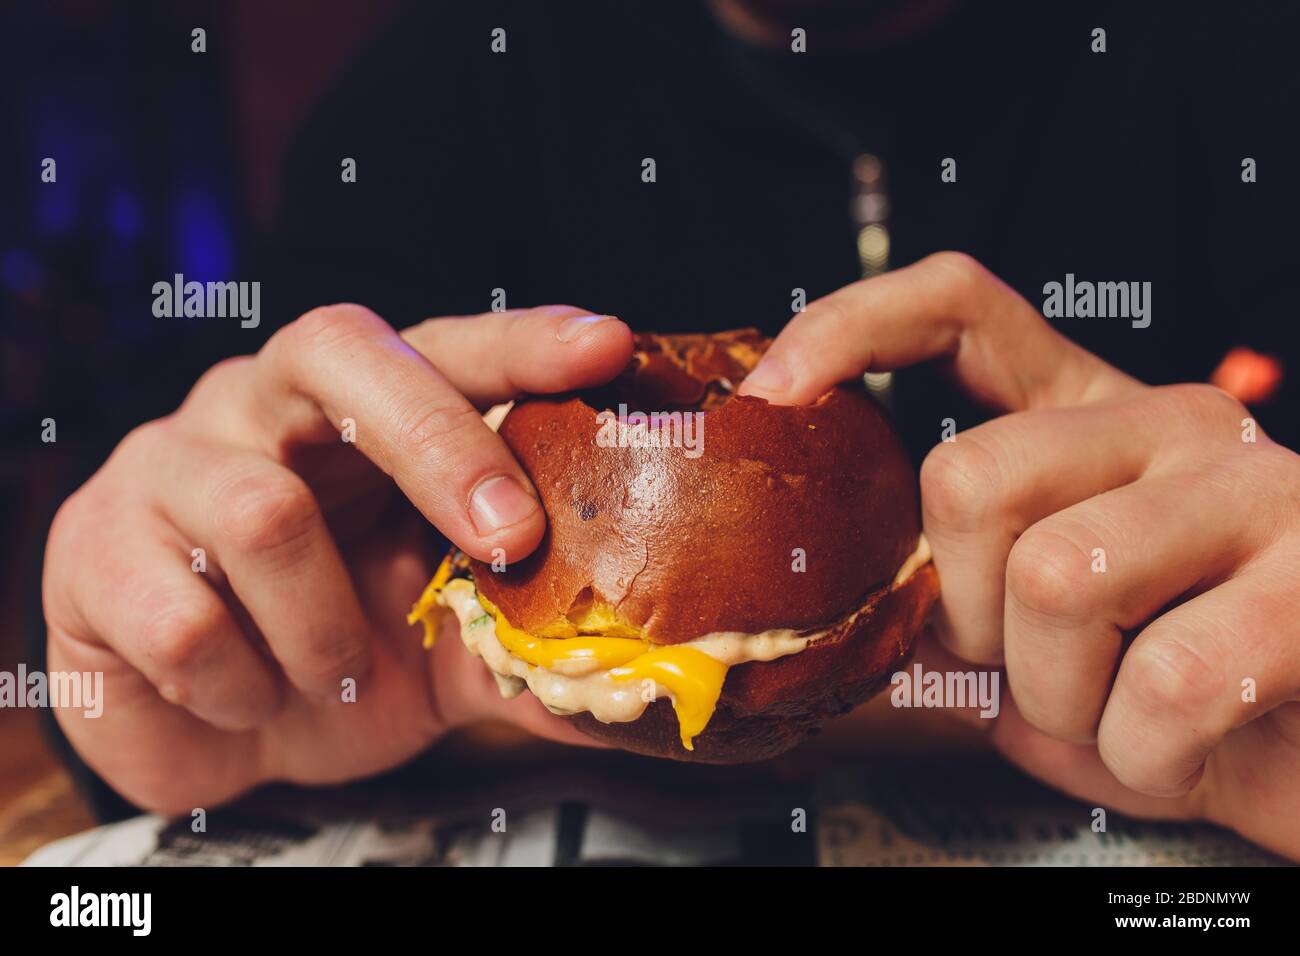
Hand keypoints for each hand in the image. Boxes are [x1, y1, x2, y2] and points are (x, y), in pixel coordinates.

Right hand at [43, 304, 631, 813]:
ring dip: (324, 629)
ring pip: (263, 513)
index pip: (442, 344)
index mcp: (358, 412)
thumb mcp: (446, 645)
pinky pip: (183, 620)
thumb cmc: (344, 652)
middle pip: (341, 356)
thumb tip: (641, 676)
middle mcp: (262, 407)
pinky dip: (243, 686)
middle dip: (440, 448)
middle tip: (513, 540)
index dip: (522, 343)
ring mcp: (169, 464)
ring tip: (336, 672)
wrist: (216, 728)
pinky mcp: (93, 547)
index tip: (608, 344)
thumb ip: (526, 638)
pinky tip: (248, 697)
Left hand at [741, 253, 1299, 859]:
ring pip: (1056, 578)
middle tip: (1023, 670)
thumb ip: (947, 589)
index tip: (776, 393)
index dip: (853, 326)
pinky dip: (1142, 754)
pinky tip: (1178, 745)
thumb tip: (824, 599)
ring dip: (1059, 699)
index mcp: (1085, 416)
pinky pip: (1165, 681)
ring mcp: (1254, 487)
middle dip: (965, 619)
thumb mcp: (1030, 635)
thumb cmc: (1163, 692)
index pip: (958, 308)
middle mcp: (1167, 422)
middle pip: (969, 480)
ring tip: (1113, 715)